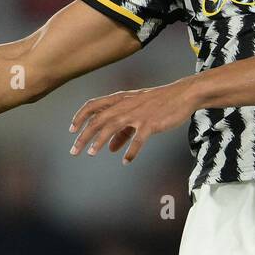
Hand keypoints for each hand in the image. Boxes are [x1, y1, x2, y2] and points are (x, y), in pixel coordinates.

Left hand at [69, 80, 195, 163]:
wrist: (182, 95)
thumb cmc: (159, 103)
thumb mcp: (137, 112)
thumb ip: (122, 130)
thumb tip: (109, 148)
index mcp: (121, 100)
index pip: (93, 105)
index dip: (80, 117)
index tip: (71, 130)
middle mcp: (126, 105)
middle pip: (99, 120)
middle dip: (84, 135)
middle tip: (74, 150)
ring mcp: (138, 114)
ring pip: (113, 127)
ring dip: (100, 141)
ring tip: (91, 153)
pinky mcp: (151, 123)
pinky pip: (138, 139)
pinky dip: (131, 151)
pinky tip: (126, 160)